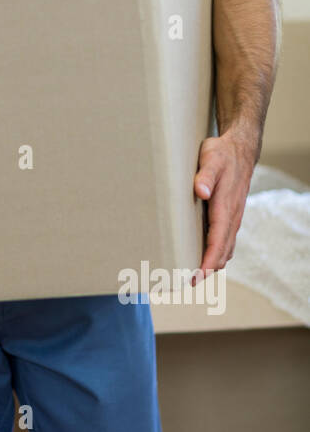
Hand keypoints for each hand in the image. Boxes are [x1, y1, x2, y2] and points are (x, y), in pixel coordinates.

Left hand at [192, 128, 256, 282]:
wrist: (241, 148)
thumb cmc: (222, 153)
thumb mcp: (211, 158)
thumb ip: (205, 175)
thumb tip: (202, 191)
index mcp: (226, 205)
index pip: (218, 239)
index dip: (208, 259)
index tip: (198, 275)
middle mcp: (232, 215)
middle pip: (223, 250)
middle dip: (208, 269)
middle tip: (189, 283)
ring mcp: (234, 216)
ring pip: (227, 247)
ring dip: (214, 264)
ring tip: (196, 278)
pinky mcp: (231, 215)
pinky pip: (227, 240)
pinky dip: (218, 253)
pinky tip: (208, 259)